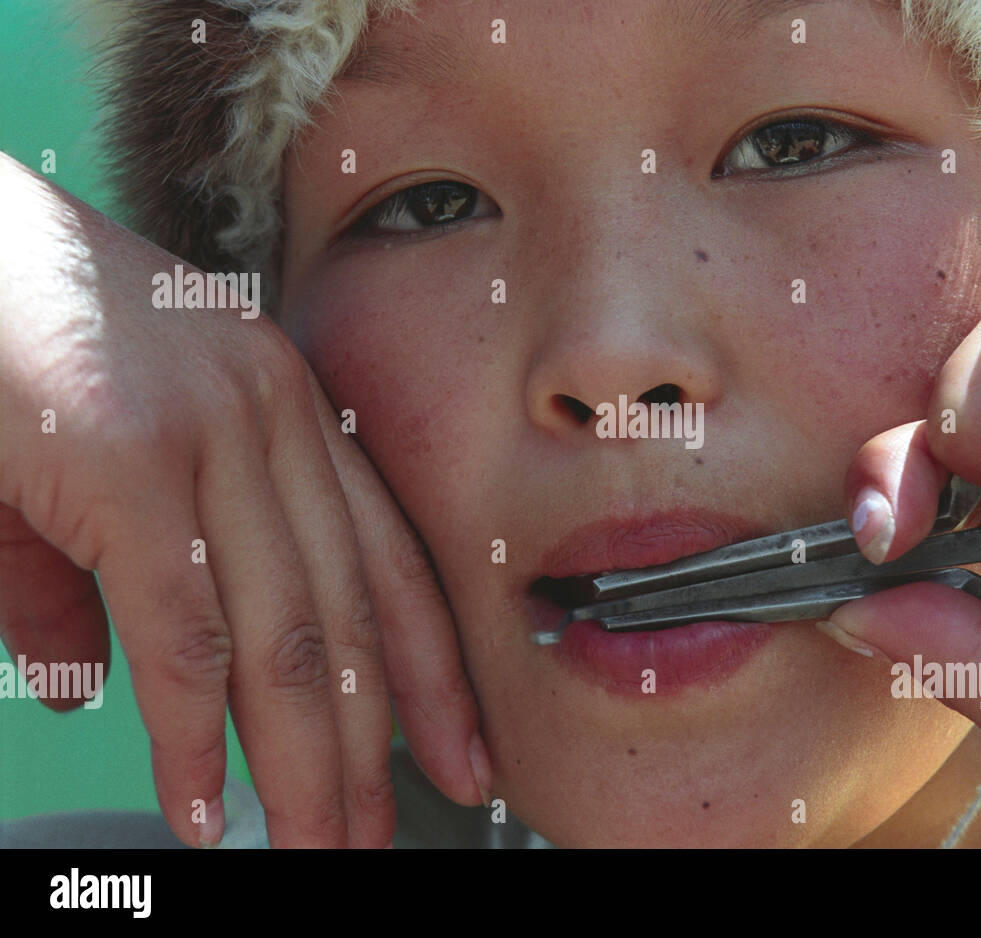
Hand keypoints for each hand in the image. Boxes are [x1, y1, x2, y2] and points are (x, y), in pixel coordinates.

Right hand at [0, 153, 488, 846]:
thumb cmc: (12, 340)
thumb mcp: (90, 464)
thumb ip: (100, 579)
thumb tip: (92, 683)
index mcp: (288, 409)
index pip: (388, 560)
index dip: (432, 670)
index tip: (460, 751)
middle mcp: (274, 416)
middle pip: (351, 613)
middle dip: (374, 742)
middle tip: (381, 834)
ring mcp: (211, 435)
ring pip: (286, 636)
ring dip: (304, 763)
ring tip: (316, 846)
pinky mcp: (130, 464)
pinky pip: (185, 632)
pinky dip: (196, 738)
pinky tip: (202, 808)